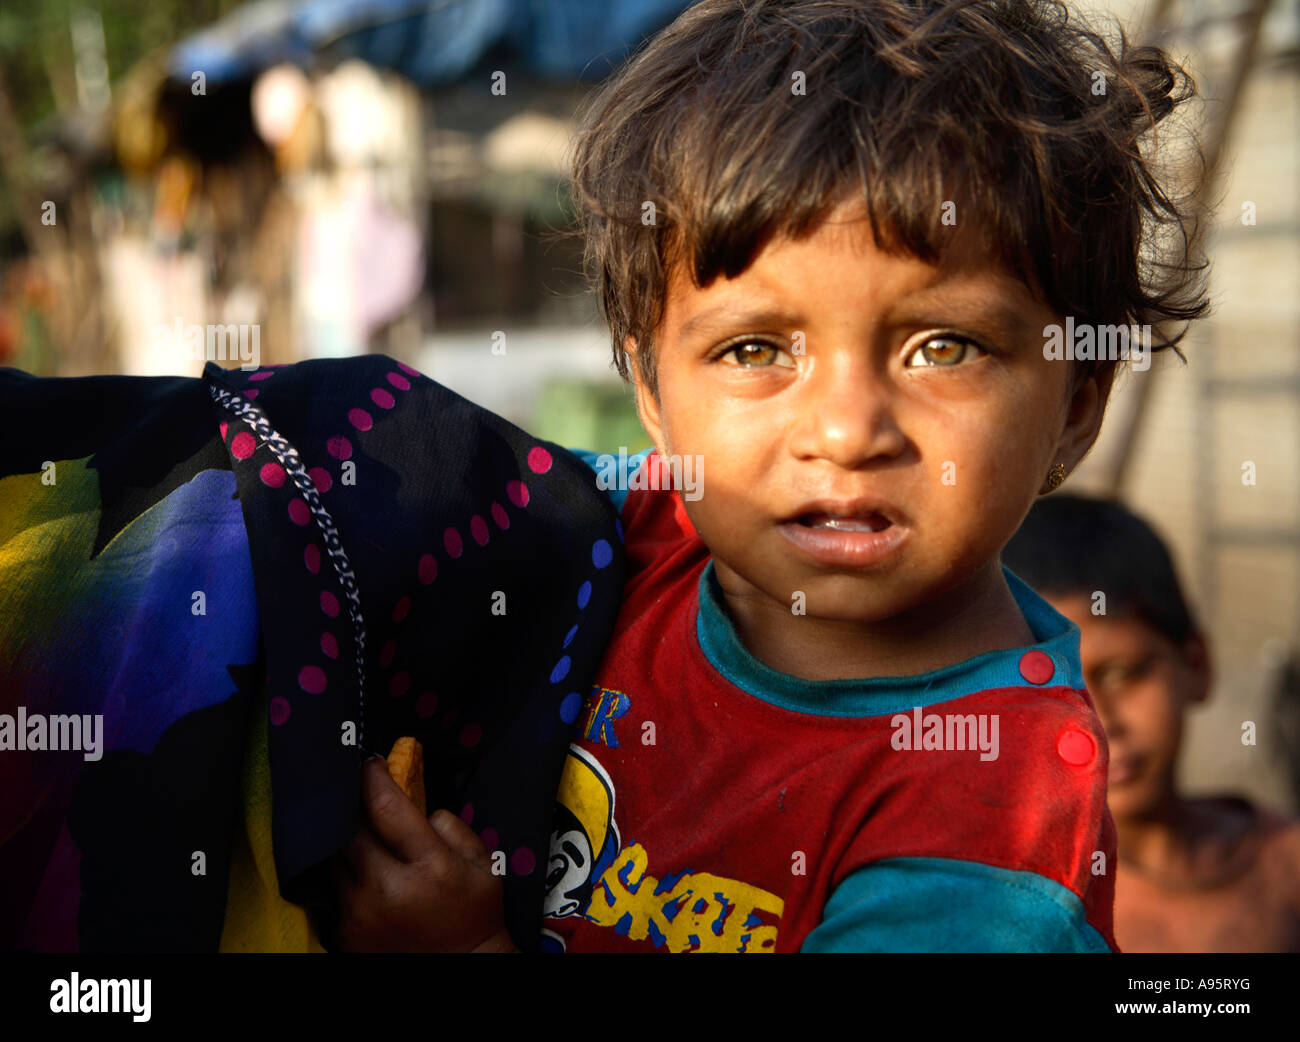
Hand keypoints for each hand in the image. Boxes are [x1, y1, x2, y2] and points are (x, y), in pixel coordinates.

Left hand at [332, 757, 517, 951]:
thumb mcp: (482, 864)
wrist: (460, 968)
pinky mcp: (345, 932)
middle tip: (363, 794)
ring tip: (364, 832)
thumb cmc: (474, 913)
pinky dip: (348, 872)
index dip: (374, 776)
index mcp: (430, 867)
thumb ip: (451, 827)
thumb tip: (417, 805)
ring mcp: (360, 913)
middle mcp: (388, 890)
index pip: (386, 807)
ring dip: (349, 839)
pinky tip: (366, 869)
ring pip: (337, 856)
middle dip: (355, 806)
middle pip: (350, 828)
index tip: (371, 763)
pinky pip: (336, 886)